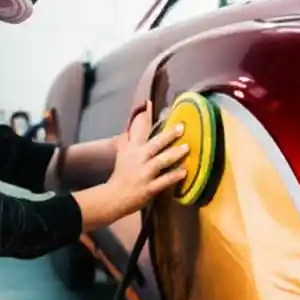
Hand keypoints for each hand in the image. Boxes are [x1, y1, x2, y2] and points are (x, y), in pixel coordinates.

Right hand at [75, 102, 186, 228]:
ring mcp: (144, 173)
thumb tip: (133, 121)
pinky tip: (185, 172)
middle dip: (168, 135)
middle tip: (182, 127)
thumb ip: (129, 138)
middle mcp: (138, 159)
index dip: (145, 117)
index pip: (139, 131)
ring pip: (161, 162)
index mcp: (132, 149)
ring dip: (174, 154)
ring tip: (187, 147)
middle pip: (154, 145)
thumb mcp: (122, 152)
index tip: (150, 102)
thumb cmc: (121, 173)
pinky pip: (164, 181)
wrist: (113, 197)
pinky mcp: (149, 188)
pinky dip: (174, 176)